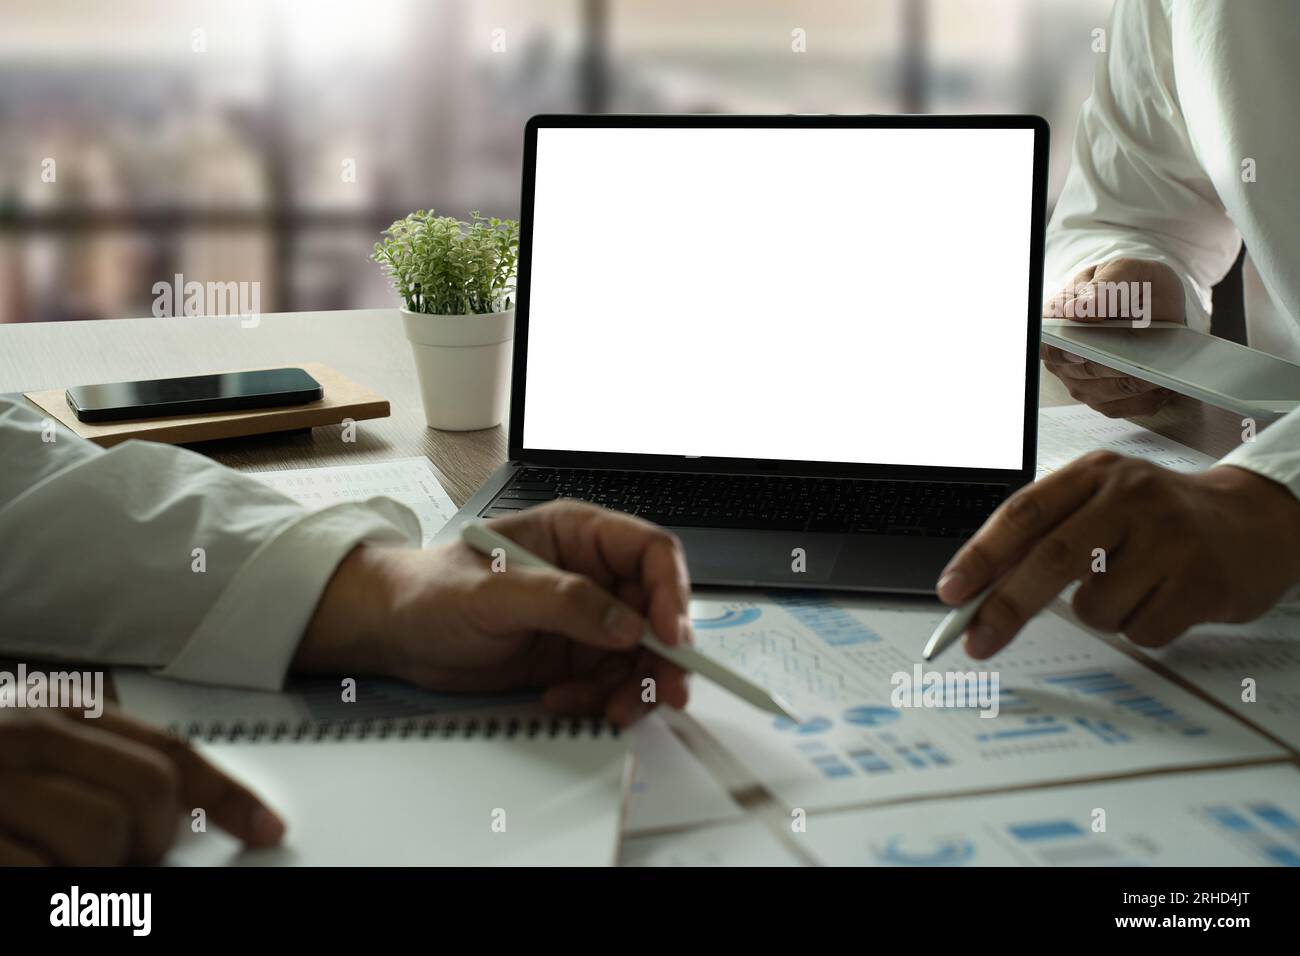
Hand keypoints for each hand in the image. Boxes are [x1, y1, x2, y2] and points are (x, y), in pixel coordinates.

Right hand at [0, 704, 283, 864]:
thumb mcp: (38, 756)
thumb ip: (107, 770)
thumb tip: (184, 820)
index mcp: (57, 710)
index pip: (169, 750)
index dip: (228, 794)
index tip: (267, 828)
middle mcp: (26, 735)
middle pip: (149, 791)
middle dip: (149, 840)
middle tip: (122, 859)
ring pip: (103, 835)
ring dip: (97, 870)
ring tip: (59, 862)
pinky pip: (44, 874)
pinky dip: (51, 887)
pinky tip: (31, 870)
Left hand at [298, 501, 692, 726]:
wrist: (395, 633)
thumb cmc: (431, 590)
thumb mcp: (492, 592)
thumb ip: (561, 602)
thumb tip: (625, 624)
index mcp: (577, 534)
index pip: (651, 552)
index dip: (671, 592)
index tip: (669, 636)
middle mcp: (590, 574)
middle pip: (656, 610)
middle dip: (663, 655)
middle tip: (664, 693)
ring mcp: (584, 618)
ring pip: (641, 654)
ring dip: (633, 687)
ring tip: (607, 708)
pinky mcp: (572, 656)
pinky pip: (610, 682)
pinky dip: (598, 700)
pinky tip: (563, 701)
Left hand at [936, 452, 1299, 657]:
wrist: (1254, 519)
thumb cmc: (1160, 516)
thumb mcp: (1101, 502)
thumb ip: (1045, 533)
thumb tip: (980, 585)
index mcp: (1095, 473)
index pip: (1023, 514)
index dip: (980, 556)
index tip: (950, 591)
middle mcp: (1131, 496)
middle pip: (1050, 559)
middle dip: (1006, 607)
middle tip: (976, 640)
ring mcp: (1169, 537)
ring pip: (1094, 606)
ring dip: (1098, 614)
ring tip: (1131, 587)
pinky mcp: (1200, 581)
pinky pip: (1139, 630)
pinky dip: (1139, 627)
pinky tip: (1163, 600)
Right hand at [1041, 257, 1183, 416]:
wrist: (1155, 301)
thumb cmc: (1134, 284)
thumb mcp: (1125, 271)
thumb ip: (1105, 286)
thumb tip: (1076, 311)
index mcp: (1056, 323)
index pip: (1048, 344)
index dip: (1062, 352)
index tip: (1082, 353)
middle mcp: (1064, 357)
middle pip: (1082, 372)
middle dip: (1112, 369)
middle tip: (1141, 365)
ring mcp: (1084, 381)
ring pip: (1105, 394)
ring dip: (1133, 386)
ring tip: (1161, 374)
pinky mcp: (1107, 398)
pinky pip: (1125, 407)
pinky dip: (1147, 399)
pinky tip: (1165, 386)